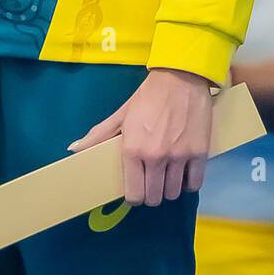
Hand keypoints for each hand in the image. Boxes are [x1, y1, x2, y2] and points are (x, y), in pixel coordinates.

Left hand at [68, 67, 212, 204]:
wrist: (180, 77)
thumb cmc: (148, 96)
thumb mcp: (121, 114)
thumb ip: (98, 135)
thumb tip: (74, 149)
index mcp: (133, 150)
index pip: (134, 194)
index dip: (134, 195)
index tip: (137, 189)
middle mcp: (155, 157)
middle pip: (154, 197)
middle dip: (151, 194)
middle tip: (151, 182)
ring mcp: (179, 157)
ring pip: (174, 193)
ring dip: (169, 188)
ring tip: (167, 176)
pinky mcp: (199, 153)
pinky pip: (195, 184)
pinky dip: (189, 182)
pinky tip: (183, 172)